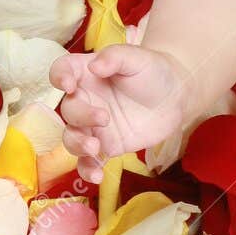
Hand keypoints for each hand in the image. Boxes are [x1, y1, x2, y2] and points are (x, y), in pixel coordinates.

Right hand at [49, 44, 186, 183]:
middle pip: (68, 110)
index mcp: (86, 74)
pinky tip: (97, 176)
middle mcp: (85, 100)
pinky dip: (88, 170)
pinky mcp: (106, 146)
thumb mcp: (137, 57)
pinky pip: (89, 162)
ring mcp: (94, 126)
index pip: (61, 72)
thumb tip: (95, 66)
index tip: (69, 85)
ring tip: (95, 147)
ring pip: (72, 138)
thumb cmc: (152, 70)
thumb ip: (115, 57)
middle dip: (81, 116)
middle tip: (105, 118)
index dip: (59, 78)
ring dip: (78, 145)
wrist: (176, 96)